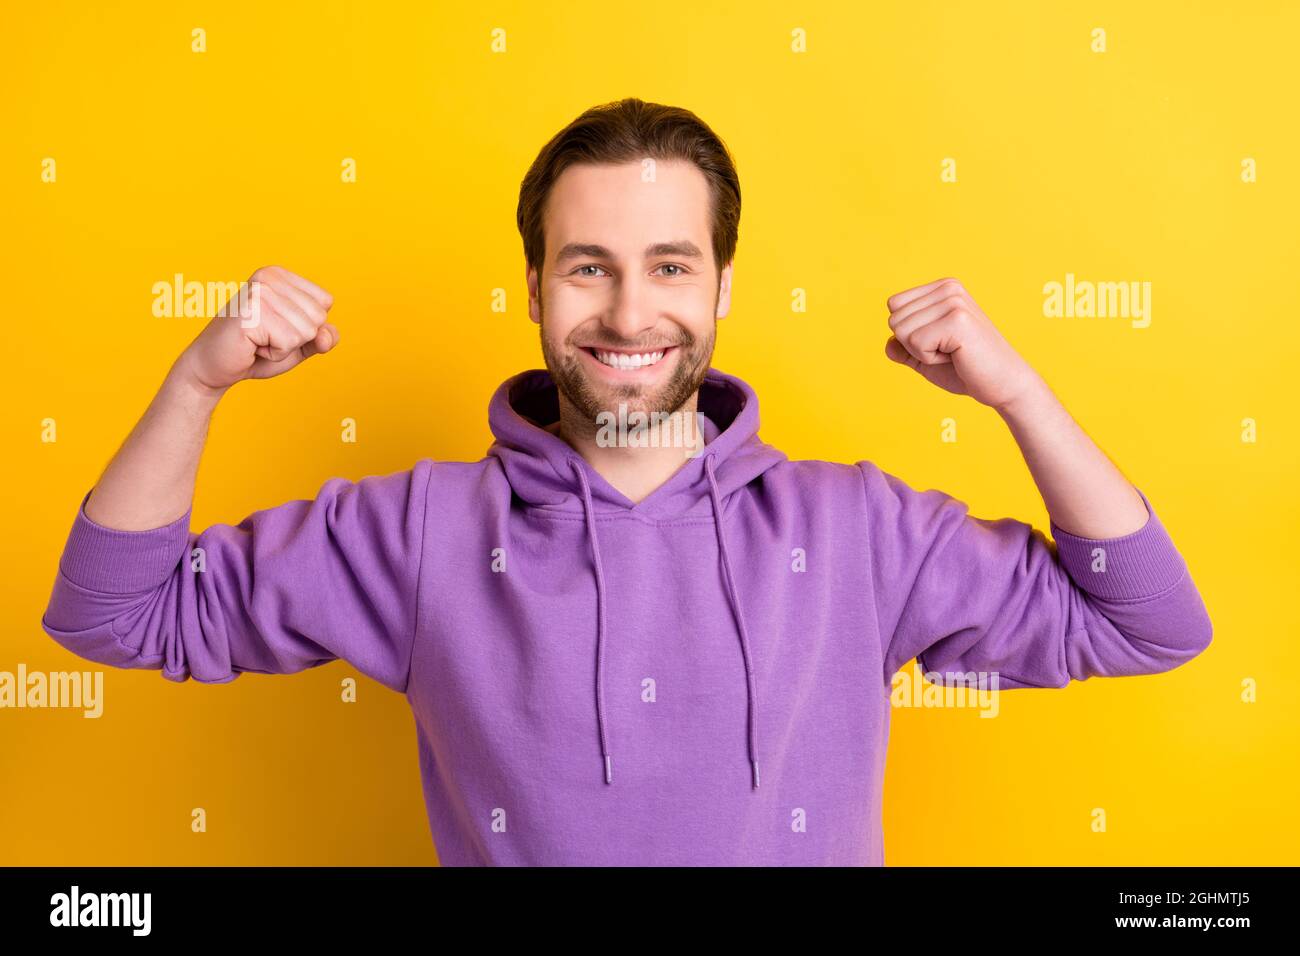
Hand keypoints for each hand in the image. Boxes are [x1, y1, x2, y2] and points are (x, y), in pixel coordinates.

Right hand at [176, 265, 337, 392]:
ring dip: (285, 347)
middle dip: (297, 338)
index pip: (326, 302)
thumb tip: (327, 336)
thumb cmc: (255, 352)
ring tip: (258, 341)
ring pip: (307, 330)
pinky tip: (252, 346)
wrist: (213, 367)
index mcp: (280, 275)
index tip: (275, 328)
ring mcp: (260, 291)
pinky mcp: (253, 311)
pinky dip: (274, 354)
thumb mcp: (298, 344)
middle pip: (319, 317)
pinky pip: (290, 342)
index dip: (306, 326)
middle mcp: (269, 277)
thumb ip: (321, 338)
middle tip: (265, 337)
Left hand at [884, 277, 1040, 411]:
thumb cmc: (966, 370)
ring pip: (901, 331)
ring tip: (953, 353)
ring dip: (922, 352)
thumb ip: (904, 349)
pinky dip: (930, 359)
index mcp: (942, 288)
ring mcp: (954, 301)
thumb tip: (888, 344)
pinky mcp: (957, 320)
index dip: (909, 334)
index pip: (894, 306)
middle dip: (914, 344)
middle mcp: (949, 288)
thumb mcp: (926, 358)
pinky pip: (915, 343)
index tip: (940, 342)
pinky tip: (956, 357)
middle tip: (948, 351)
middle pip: (894, 319)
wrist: (1003, 386)